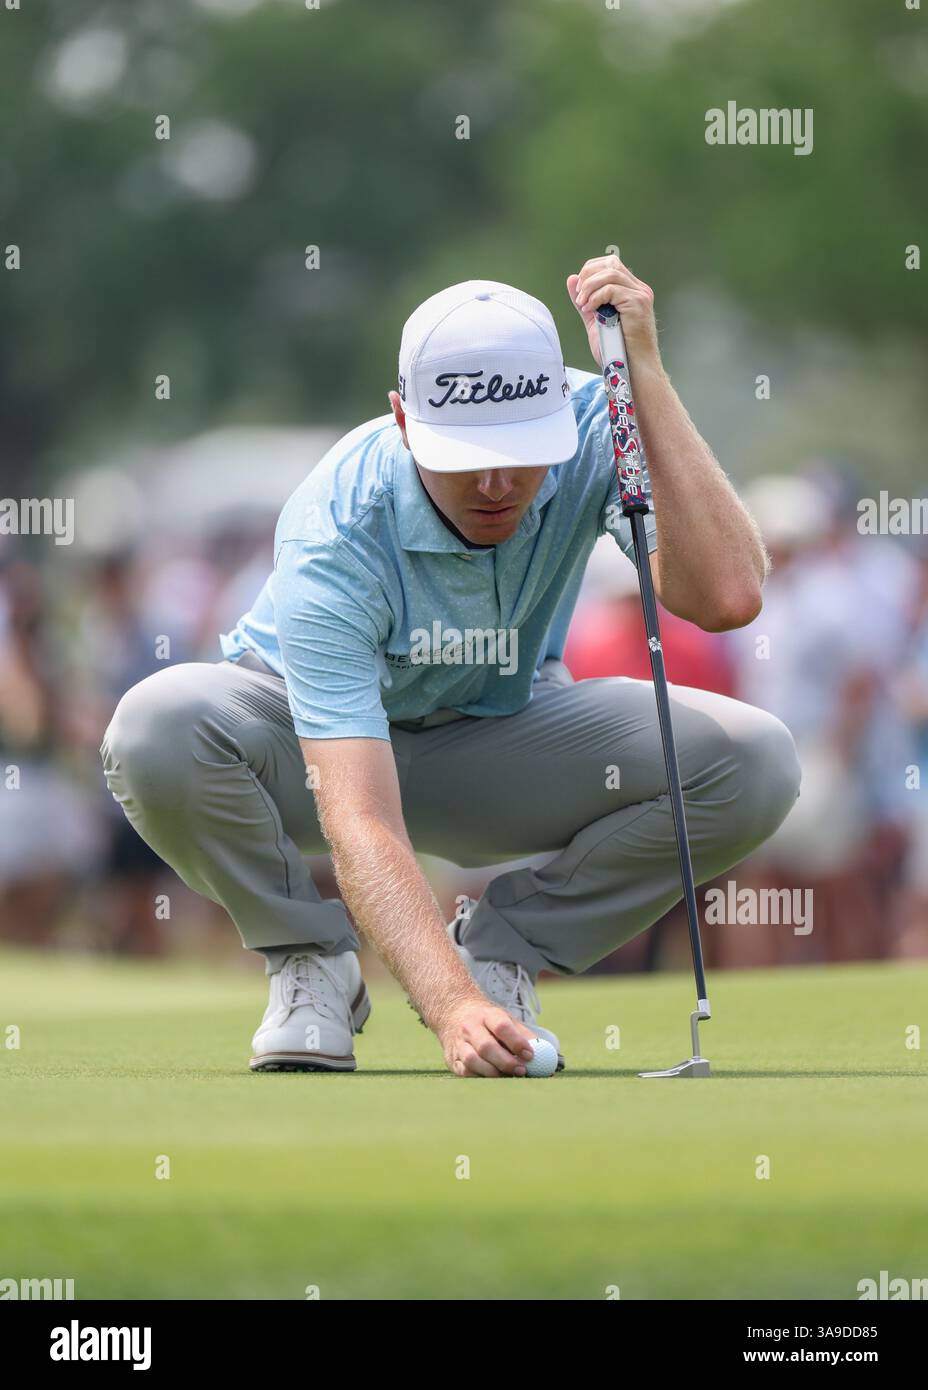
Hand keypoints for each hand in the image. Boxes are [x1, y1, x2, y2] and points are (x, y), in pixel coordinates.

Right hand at [438, 1000, 536, 1077]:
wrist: (453, 1013)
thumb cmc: (487, 1021)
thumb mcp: (505, 1019)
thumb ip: (523, 1035)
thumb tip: (546, 1053)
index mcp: (486, 1015)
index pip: (502, 1026)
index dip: (517, 1042)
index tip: (530, 1055)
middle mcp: (470, 1028)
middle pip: (486, 1046)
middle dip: (506, 1062)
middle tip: (521, 1071)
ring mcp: (459, 1043)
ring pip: (472, 1061)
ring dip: (492, 1072)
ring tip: (507, 1077)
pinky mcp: (452, 1059)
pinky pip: (464, 1071)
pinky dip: (479, 1077)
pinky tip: (491, 1078)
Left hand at [567, 253, 659, 368]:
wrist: (633, 370)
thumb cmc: (618, 352)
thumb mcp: (596, 321)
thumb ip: (586, 301)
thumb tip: (572, 279)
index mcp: (630, 291)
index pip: (610, 265)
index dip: (590, 272)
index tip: (579, 292)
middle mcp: (638, 289)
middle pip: (611, 263)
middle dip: (588, 275)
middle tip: (579, 296)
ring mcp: (640, 295)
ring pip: (610, 273)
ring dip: (589, 287)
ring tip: (582, 304)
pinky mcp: (638, 302)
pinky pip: (612, 289)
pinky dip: (596, 297)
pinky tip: (589, 310)